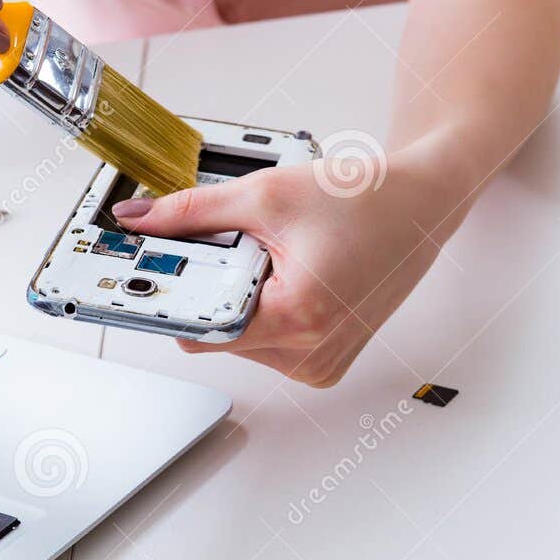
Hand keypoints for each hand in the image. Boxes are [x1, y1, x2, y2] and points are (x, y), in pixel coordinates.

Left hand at [112, 154, 456, 385]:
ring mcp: (319, 364)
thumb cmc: (365, 202)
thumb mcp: (266, 195)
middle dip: (218, 289)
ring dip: (244, 300)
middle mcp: (309, 355)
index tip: (159, 268)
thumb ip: (192, 212)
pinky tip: (296, 278)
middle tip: (253, 247)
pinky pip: (269, 344)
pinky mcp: (324, 362)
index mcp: (297, 318)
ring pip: (241, 341)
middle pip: (218, 334)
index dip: (177, 293)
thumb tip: (139, 222)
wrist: (420, 208)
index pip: (199, 328)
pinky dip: (268, 310)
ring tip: (286, 261)